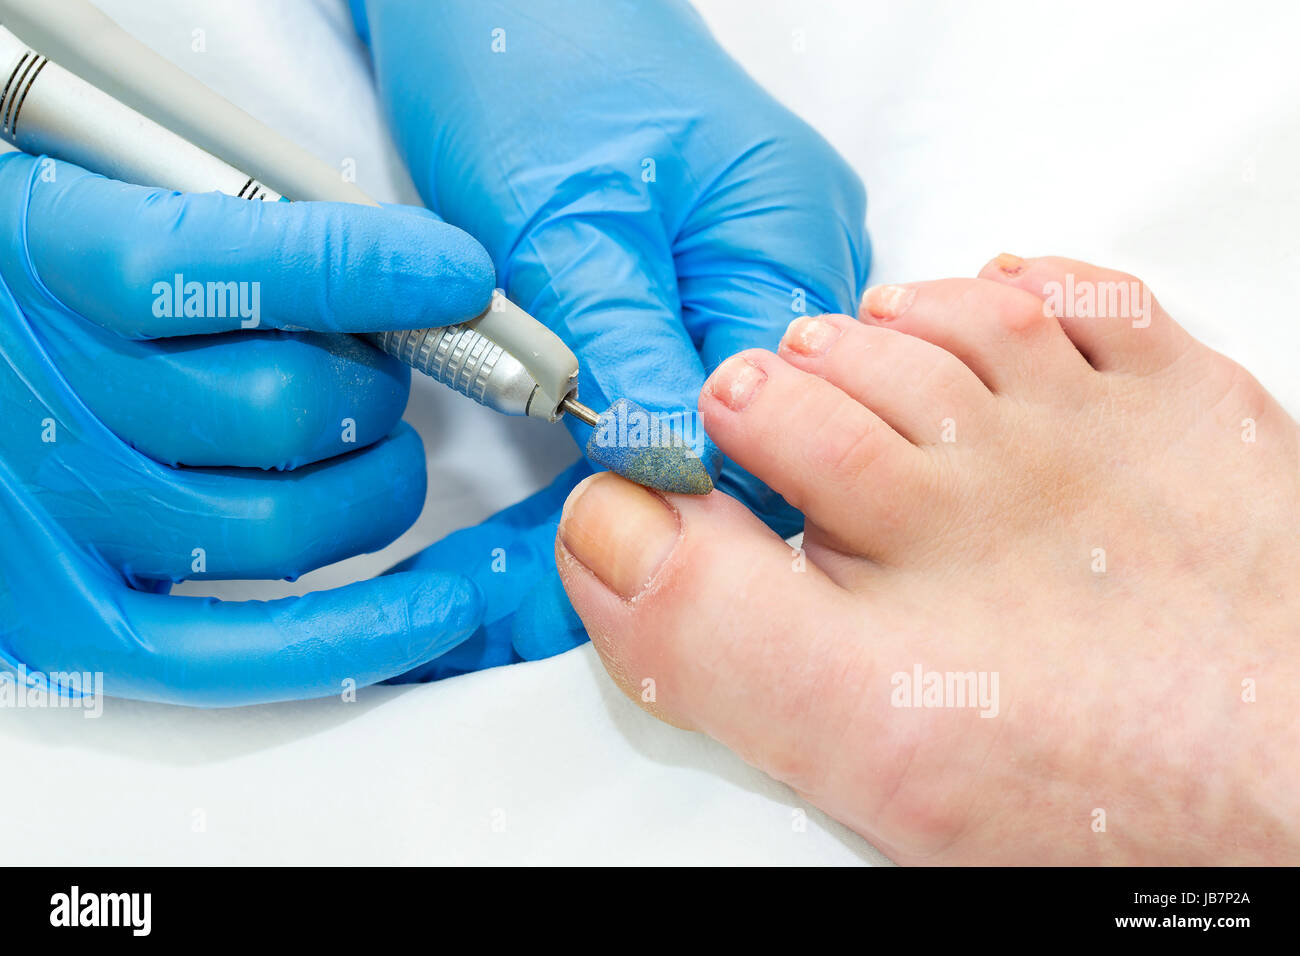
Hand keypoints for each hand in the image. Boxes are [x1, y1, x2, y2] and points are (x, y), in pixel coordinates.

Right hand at [0, 153, 495, 704]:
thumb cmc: (29, 276)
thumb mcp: (84, 186)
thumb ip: (210, 205)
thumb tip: (394, 249)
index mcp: (37, 261)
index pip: (213, 267)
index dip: (363, 271)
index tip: (454, 272)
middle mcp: (45, 404)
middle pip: (281, 408)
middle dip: (377, 384)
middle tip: (384, 364)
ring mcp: (63, 524)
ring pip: (287, 525)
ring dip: (379, 485)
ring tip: (375, 447)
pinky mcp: (76, 621)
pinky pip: (233, 655)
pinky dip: (355, 636)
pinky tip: (441, 608)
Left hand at [351, 0, 869, 672]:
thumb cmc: (525, 70)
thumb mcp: (561, 222)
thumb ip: (625, 353)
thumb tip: (674, 475)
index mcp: (791, 233)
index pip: (788, 425)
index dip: (702, 490)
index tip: (614, 532)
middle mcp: (807, 247)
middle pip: (777, 420)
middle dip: (680, 465)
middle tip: (577, 484)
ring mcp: (772, 248)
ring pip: (739, 397)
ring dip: (660, 425)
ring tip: (580, 420)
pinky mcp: (726, 250)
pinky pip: (710, 352)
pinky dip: (652, 382)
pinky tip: (601, 378)